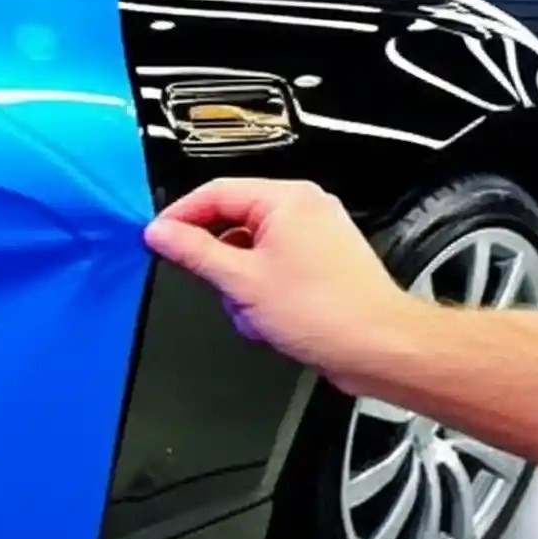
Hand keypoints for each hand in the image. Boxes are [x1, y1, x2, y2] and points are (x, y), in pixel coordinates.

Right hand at [144, 179, 426, 392]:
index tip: (157, 238)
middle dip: (219, 264)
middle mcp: (304, 209)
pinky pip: (271, 268)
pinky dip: (261, 294)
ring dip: (241, 286)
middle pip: (232, 222)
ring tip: (255, 313)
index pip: (215, 192)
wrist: (380, 347)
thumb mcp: (242, 282)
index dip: (180, 216)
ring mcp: (314, 236)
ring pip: (249, 252)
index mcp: (287, 199)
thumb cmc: (329, 313)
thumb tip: (162, 234)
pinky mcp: (320, 264)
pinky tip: (269, 321)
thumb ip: (194, 253)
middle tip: (217, 288)